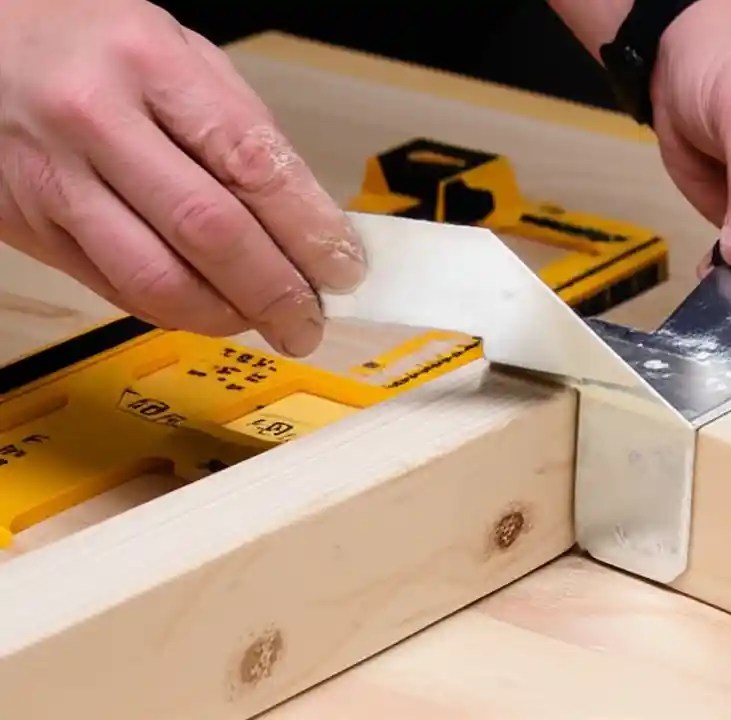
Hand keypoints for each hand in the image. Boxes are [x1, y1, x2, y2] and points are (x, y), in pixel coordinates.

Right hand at [0, 0, 364, 355]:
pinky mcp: (26, 225)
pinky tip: (208, 307)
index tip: (346, 269)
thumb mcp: (175, 51)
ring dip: (227, 316)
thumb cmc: (88, 43)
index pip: (252, 165)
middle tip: (310, 321)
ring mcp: (53, 178)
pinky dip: (175, 310)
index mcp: (150, 62)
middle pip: (210, 232)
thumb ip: (241, 129)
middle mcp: (96, 118)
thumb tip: (311, 221)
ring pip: (158, 279)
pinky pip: (115, 289)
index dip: (310, 231)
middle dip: (276, 291)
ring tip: (265, 323)